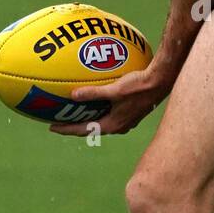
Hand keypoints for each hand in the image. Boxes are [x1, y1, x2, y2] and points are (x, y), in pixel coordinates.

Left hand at [49, 67, 171, 136]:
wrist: (160, 82)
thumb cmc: (139, 86)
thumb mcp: (114, 90)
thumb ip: (93, 93)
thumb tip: (72, 95)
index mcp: (113, 124)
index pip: (84, 130)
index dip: (67, 129)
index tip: (52, 127)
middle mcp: (119, 125)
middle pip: (91, 128)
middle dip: (74, 125)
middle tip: (59, 121)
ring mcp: (125, 119)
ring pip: (101, 121)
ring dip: (87, 117)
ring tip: (74, 112)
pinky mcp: (130, 110)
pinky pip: (109, 112)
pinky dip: (98, 108)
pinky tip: (95, 99)